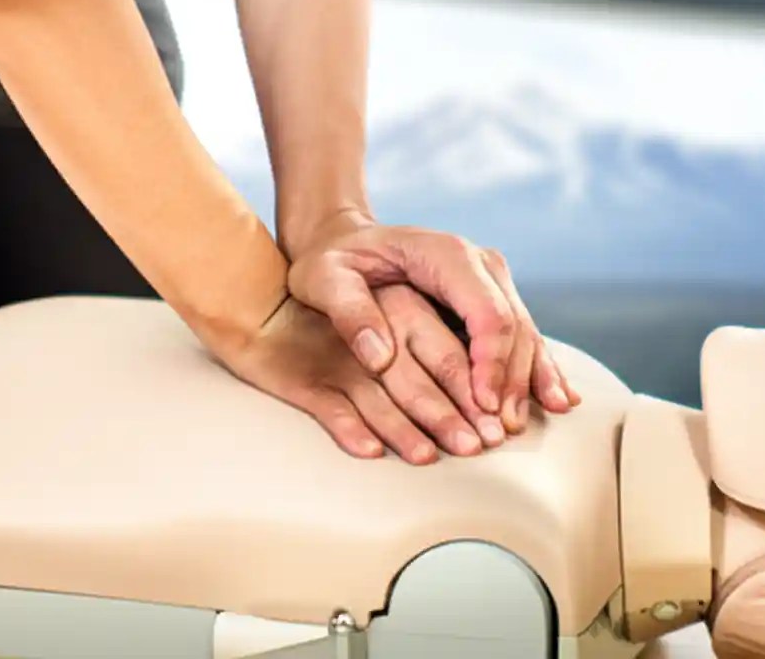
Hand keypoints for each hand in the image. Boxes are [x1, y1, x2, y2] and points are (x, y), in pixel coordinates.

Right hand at [226, 291, 489, 463]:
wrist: (265, 308)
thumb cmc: (343, 315)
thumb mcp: (394, 316)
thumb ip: (440, 344)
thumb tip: (492, 388)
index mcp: (402, 310)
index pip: (447, 349)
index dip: (475, 384)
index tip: (499, 419)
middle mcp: (372, 334)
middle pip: (417, 376)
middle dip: (450, 412)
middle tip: (478, 445)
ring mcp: (337, 360)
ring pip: (377, 396)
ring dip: (405, 428)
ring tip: (429, 456)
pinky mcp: (303, 381)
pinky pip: (327, 407)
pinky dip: (348, 428)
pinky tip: (370, 451)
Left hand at [284, 210, 580, 423]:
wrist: (344, 240)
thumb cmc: (331, 261)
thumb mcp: (323, 278)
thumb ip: (348, 312)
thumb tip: (380, 359)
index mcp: (445, 254)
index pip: (486, 312)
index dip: (490, 362)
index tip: (482, 405)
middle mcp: (479, 263)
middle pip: (513, 325)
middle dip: (511, 380)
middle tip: (503, 431)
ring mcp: (491, 280)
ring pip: (525, 331)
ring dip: (529, 380)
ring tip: (524, 425)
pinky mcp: (492, 297)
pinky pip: (522, 335)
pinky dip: (537, 369)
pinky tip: (554, 400)